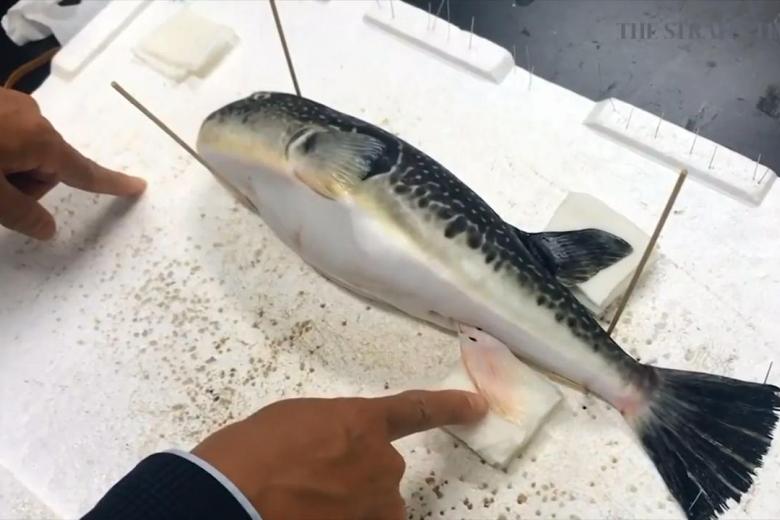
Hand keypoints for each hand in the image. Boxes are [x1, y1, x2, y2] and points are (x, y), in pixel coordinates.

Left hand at [0, 87, 145, 239]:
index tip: (139, 186)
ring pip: (26, 148)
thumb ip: (20, 214)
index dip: (112, 184)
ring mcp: (9, 102)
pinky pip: (9, 132)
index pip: (84, 171)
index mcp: (39, 139)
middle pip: (48, 164)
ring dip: (9, 166)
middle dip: (27, 183)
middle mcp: (32, 115)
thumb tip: (48, 230)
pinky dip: (0, 149)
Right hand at [193, 390, 487, 519]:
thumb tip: (331, 451)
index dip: (451, 408)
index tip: (477, 407)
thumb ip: (328, 432)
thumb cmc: (249, 453)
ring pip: (375, 508)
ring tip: (303, 505)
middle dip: (354, 475)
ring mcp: (376, 506)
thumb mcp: (291, 422)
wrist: (229, 498)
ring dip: (351, 507)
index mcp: (360, 422)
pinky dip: (350, 519)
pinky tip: (312, 515)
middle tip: (306, 482)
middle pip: (382, 470)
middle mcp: (380, 463)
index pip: (417, 409)